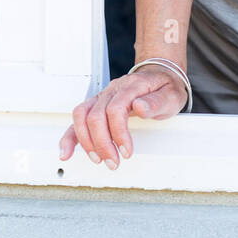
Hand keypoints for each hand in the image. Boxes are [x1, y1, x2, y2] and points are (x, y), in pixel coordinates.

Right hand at [58, 66, 187, 169]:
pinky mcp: (96, 105)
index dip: (119, 133)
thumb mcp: (170, 95)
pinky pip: (78, 118)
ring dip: (87, 141)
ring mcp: (102, 97)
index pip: (116, 109)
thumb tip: (139, 107)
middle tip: (113, 162)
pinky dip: (70, 136)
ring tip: (97, 159)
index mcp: (131, 86)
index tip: (126, 151)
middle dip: (103, 144)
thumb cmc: (165, 88)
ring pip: (82, 116)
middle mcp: (113, 90)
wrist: (160, 76)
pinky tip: (66, 151)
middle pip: (96, 116)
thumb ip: (156, 102)